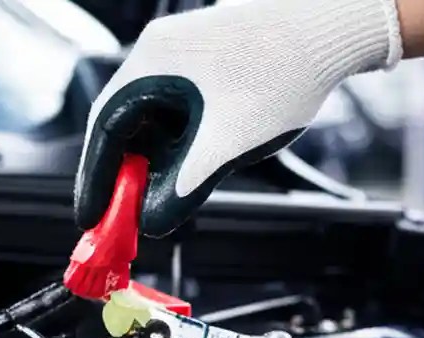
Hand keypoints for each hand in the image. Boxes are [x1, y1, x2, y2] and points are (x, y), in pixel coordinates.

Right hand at [75, 0, 403, 237]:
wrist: (332, 30)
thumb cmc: (285, 72)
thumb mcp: (228, 144)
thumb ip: (184, 187)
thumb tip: (153, 222)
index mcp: (153, 63)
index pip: (104, 128)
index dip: (94, 178)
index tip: (90, 215)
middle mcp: (159, 52)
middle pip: (121, 122)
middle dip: (121, 173)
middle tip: (122, 216)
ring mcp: (181, 52)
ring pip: (149, 116)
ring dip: (151, 158)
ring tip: (160, 196)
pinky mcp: (203, 59)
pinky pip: (172, 106)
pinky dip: (172, 140)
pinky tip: (187, 165)